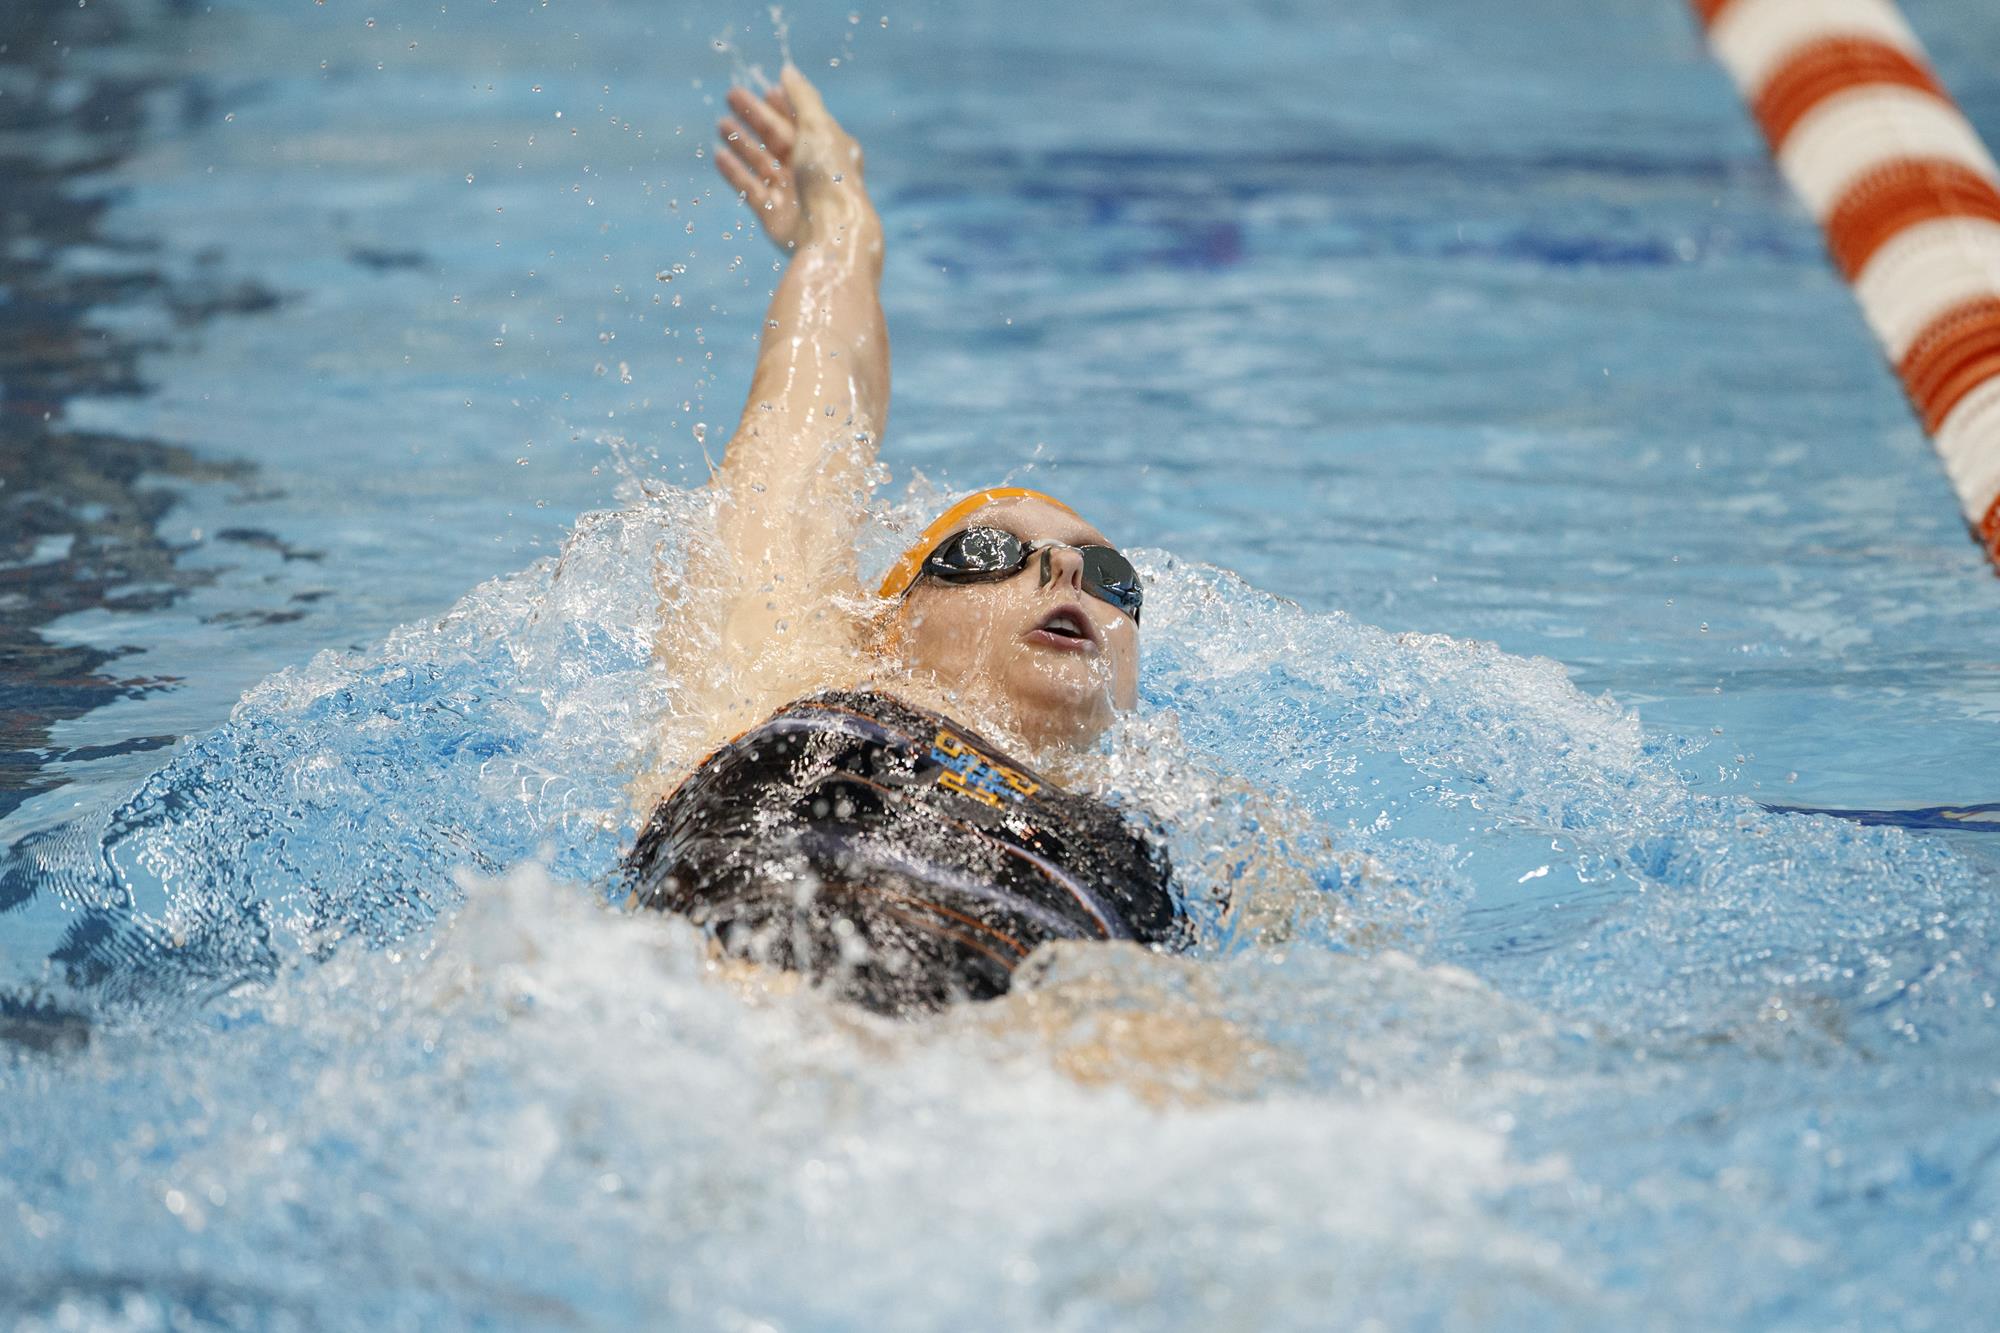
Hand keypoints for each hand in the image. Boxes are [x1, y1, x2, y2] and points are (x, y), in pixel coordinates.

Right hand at [715, 67, 871, 252]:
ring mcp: (790, 193)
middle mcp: (810, 170)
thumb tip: (787, 70)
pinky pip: (749, 188)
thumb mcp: (817, 127)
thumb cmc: (828, 176)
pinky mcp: (773, 214)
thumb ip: (802, 97)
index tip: (764, 89)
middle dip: (755, 116)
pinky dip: (734, 171)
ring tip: (721, 123)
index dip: (783, 104)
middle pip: (777, 137)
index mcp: (827, 149)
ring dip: (741, 141)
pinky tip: (718, 154)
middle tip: (730, 94)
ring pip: (761, 161)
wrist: (828, 231)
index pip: (802, 120)